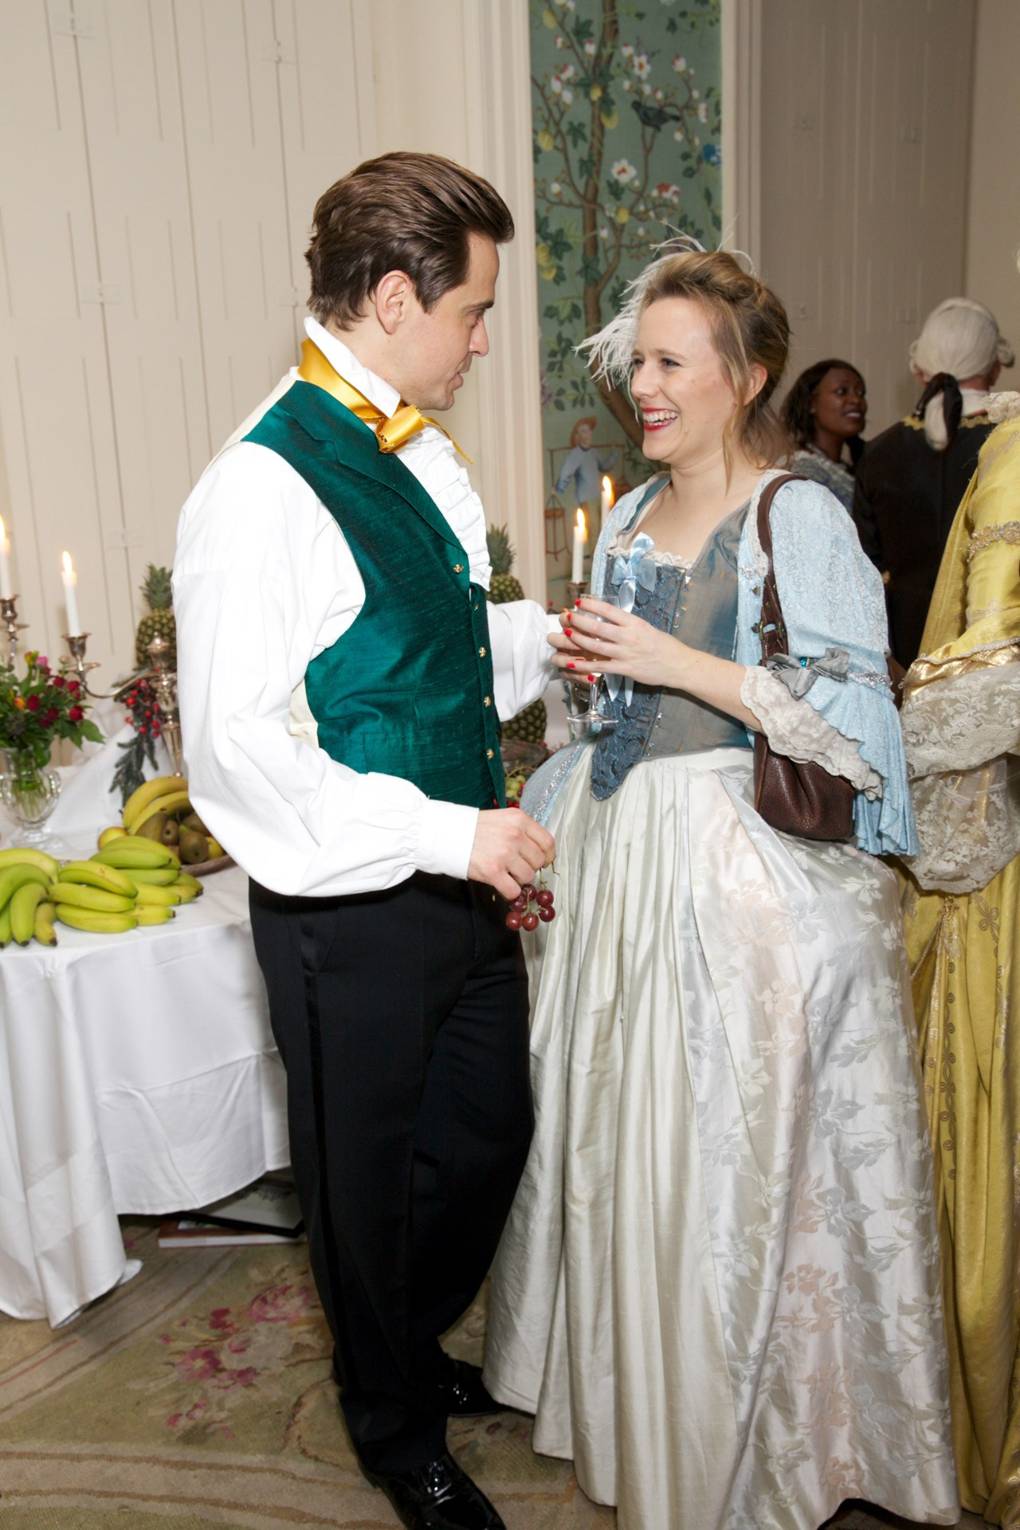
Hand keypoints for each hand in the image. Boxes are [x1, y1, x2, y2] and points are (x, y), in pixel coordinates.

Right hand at [468, 808, 555, 899]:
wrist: (446, 834)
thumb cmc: (473, 828)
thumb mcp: (501, 819)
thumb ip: (520, 830)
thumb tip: (538, 849)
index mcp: (519, 820)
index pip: (547, 842)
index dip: (548, 855)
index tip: (543, 861)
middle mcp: (514, 835)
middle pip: (538, 861)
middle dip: (530, 867)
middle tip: (517, 867)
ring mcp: (504, 853)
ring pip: (528, 877)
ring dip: (519, 879)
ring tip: (507, 874)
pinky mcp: (493, 871)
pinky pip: (513, 890)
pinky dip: (510, 892)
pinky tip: (502, 884)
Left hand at [553, 597, 688, 688]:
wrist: (678, 664)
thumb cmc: (664, 645)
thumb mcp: (647, 627)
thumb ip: (628, 624)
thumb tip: (610, 618)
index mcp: (634, 623)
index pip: (609, 610)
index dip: (591, 605)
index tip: (580, 601)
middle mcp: (629, 637)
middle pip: (598, 628)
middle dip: (580, 622)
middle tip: (567, 617)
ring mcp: (626, 654)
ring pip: (596, 646)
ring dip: (578, 640)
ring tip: (566, 634)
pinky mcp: (624, 669)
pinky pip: (600, 666)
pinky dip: (585, 665)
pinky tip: (573, 662)